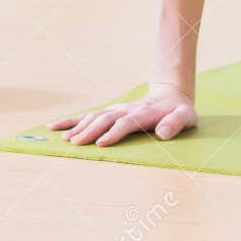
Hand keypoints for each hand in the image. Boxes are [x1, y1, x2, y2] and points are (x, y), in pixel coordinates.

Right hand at [47, 88, 196, 146]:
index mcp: (144, 113)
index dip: (114, 132)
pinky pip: (88, 115)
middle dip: (90, 131)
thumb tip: (162, 133)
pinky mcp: (110, 112)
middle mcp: (126, 110)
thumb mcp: (185, 117)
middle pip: (106, 119)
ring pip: (94, 116)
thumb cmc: (179, 112)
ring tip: (65, 139)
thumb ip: (175, 124)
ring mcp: (116, 109)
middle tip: (76, 143)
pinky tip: (55, 127)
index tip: (102, 143)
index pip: (126, 123)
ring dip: (79, 127)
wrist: (171, 96)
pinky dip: (71, 120)